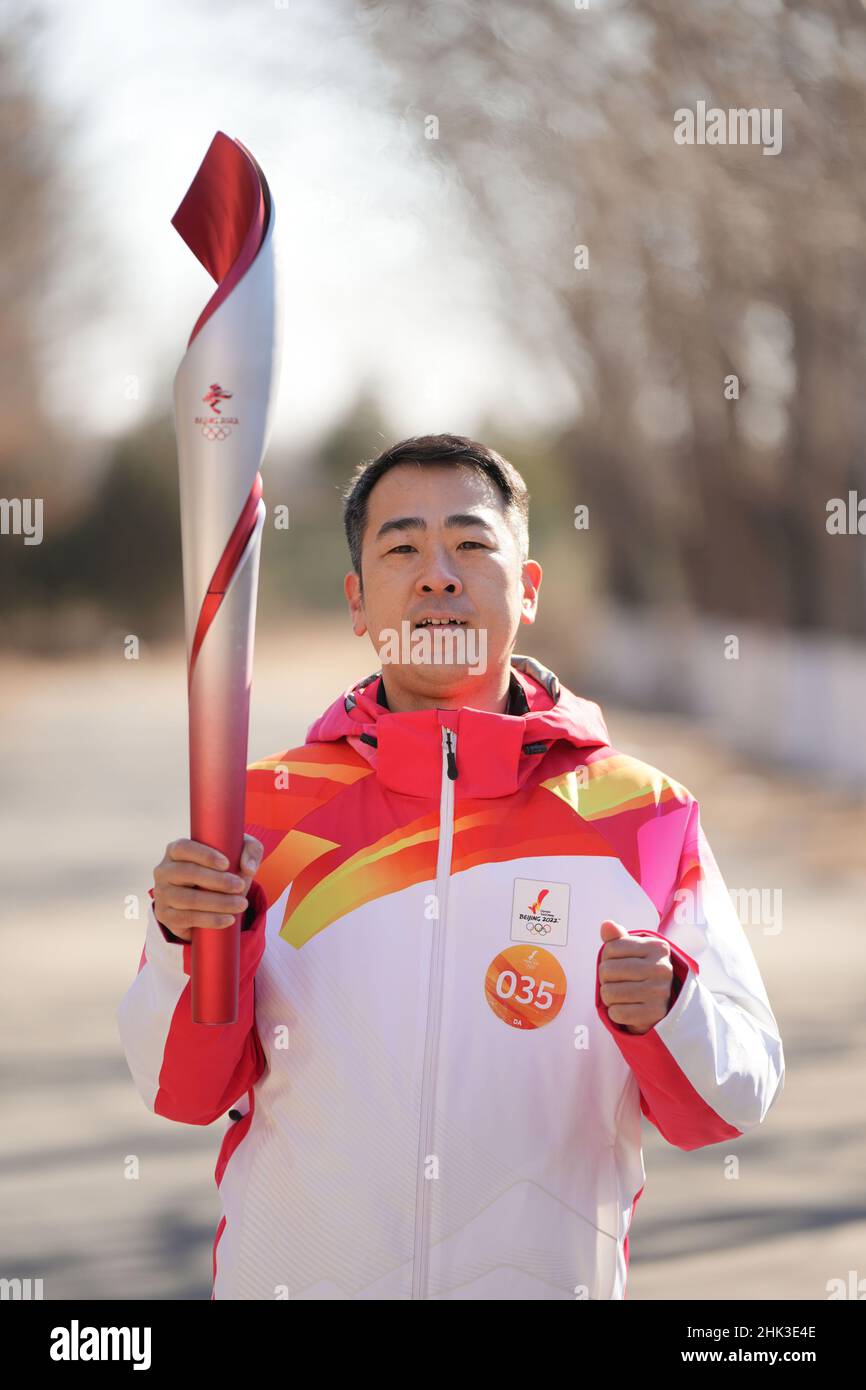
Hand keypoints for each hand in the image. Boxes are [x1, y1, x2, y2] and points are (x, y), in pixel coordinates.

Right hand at [152, 835, 263, 942]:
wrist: (209, 900)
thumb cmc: (222, 870)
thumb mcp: (238, 854)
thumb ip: (250, 850)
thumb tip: (248, 868)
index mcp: (175, 850)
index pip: (184, 847)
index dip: (204, 855)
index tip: (227, 864)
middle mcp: (163, 870)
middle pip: (187, 873)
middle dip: (217, 881)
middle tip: (240, 886)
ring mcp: (162, 894)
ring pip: (188, 899)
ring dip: (218, 903)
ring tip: (241, 904)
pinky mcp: (165, 916)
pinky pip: (187, 919)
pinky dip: (211, 920)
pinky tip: (228, 919)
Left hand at [598, 920, 673, 1034]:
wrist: (658, 1006)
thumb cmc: (639, 973)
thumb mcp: (631, 953)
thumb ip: (617, 939)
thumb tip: (606, 925)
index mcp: (658, 947)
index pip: (610, 948)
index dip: (606, 958)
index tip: (618, 964)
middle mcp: (662, 968)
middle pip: (607, 970)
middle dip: (604, 978)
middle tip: (616, 982)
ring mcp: (660, 992)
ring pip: (609, 992)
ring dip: (608, 996)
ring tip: (620, 995)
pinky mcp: (655, 1014)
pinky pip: (617, 1013)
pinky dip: (614, 1012)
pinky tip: (625, 1008)